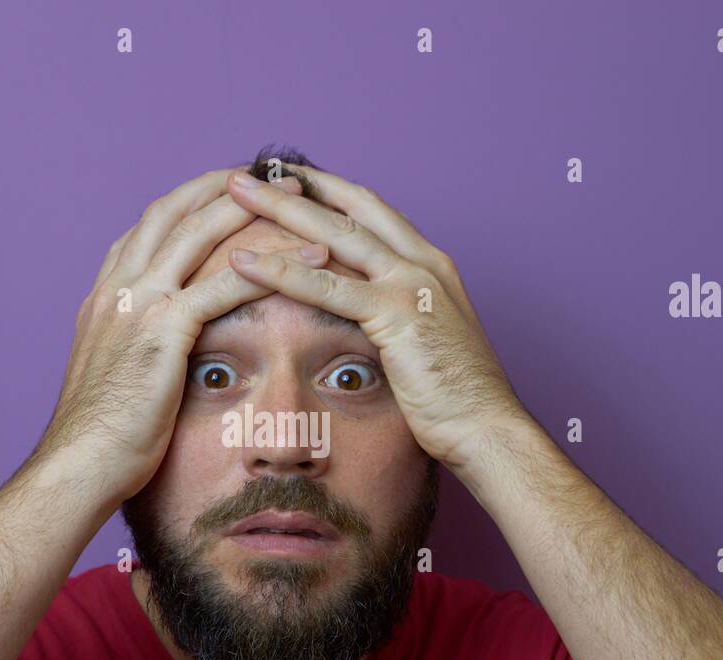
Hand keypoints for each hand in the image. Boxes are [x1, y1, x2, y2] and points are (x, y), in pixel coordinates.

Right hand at [38, 168, 327, 502]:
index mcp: (106, 293)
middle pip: (176, 210)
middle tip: (271, 173)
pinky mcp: (162, 332)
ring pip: (201, 233)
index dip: (193, 198)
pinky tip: (308, 258)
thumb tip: (159, 343)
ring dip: (255, 209)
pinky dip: (271, 264)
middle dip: (227, 185)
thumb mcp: (113, 372)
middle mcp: (119, 286)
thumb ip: (133, 342)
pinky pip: (224, 284)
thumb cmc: (99, 434)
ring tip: (300, 198)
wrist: (77, 463)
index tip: (230, 186)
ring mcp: (138, 304)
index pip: (152, 224)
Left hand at [222, 167, 527, 474]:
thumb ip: (397, 318)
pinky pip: (327, 287)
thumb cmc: (457, 399)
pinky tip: (244, 263)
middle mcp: (423, 263)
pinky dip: (282, 271)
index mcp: (430, 266)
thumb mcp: (424, 344)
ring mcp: (412, 284)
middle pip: (350, 209)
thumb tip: (363, 320)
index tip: (290, 179)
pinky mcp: (396, 313)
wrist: (486, 429)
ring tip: (235, 192)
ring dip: (280, 209)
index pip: (372, 213)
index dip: (329, 193)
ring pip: (334, 235)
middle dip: (298, 185)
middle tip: (250, 168)